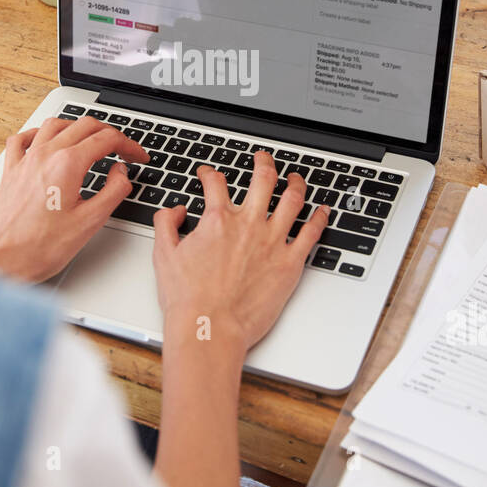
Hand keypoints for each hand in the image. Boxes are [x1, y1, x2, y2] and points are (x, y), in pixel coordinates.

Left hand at [0, 115, 147, 281]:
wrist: (4, 261)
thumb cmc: (41, 247)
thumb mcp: (90, 222)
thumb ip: (113, 191)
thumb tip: (121, 173)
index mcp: (67, 164)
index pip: (107, 139)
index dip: (129, 146)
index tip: (137, 157)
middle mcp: (45, 155)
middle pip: (84, 125)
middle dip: (110, 133)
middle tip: (122, 149)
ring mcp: (25, 160)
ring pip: (55, 124)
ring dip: (78, 128)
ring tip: (92, 140)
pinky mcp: (11, 170)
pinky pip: (23, 138)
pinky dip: (40, 134)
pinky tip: (47, 141)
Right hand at [151, 151, 329, 352]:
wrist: (210, 328)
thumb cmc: (189, 299)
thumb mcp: (163, 255)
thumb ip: (166, 225)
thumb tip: (174, 211)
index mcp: (218, 220)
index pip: (216, 183)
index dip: (210, 173)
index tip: (209, 174)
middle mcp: (249, 224)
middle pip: (263, 178)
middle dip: (263, 162)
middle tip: (263, 158)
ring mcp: (273, 241)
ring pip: (292, 199)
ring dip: (296, 183)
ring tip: (296, 178)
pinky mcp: (290, 263)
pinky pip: (312, 233)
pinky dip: (320, 217)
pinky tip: (322, 210)